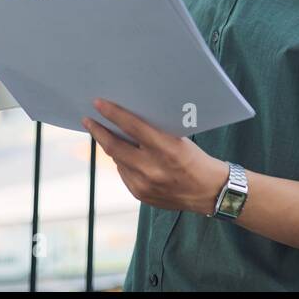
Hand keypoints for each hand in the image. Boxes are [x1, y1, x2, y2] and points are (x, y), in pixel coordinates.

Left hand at [82, 98, 226, 214]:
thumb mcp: (179, 139)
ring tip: (102, 133)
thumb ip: (153, 132)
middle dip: (98, 131)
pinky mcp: (141, 195)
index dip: (113, 113)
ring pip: (117, 160)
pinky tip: (122, 154)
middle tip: (88, 119)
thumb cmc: (196, 158)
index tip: (98, 103)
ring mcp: (145, 185)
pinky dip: (122, 162)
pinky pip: (124, 173)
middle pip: (115, 146)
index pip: (132, 126)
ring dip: (109, 146)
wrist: (210, 192)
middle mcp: (153, 169)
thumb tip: (126, 119)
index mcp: (167, 149)